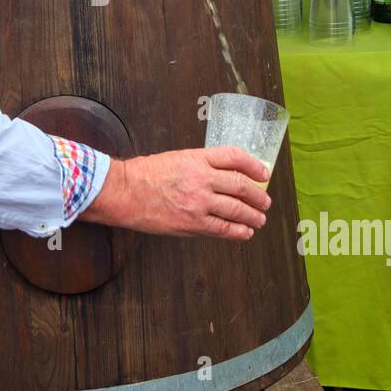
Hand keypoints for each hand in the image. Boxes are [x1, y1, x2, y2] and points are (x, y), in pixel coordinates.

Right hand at [81, 145, 271, 239]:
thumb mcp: (177, 158)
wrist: (125, 192)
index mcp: (198, 158)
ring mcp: (199, 202)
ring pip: (237, 210)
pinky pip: (224, 229)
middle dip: (259, 196)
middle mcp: (202, 178)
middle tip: (265, 202)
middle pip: (242, 186)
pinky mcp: (193, 223)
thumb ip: (201, 165)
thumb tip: (225, 177)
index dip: (254, 165)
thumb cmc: (146, 174)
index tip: (263, 173)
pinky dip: (238, 232)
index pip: (236, 157)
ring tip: (259, 220)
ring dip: (253, 216)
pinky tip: (245, 233)